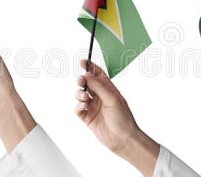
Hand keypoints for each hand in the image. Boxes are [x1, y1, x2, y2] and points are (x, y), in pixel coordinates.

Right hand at [74, 60, 158, 176]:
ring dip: (79, 94)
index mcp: (108, 90)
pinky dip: (78, 106)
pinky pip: (77, 108)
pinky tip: (83, 107)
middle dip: (81, 80)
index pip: (98, 75)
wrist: (123, 139)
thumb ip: (99, 86)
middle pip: (86, 83)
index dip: (90, 67)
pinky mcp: (87, 117)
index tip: (83, 61)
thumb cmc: (123, 119)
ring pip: (80, 95)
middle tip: (81, 81)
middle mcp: (100, 97)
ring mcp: (93, 107)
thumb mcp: (113, 99)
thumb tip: (87, 75)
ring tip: (85, 98)